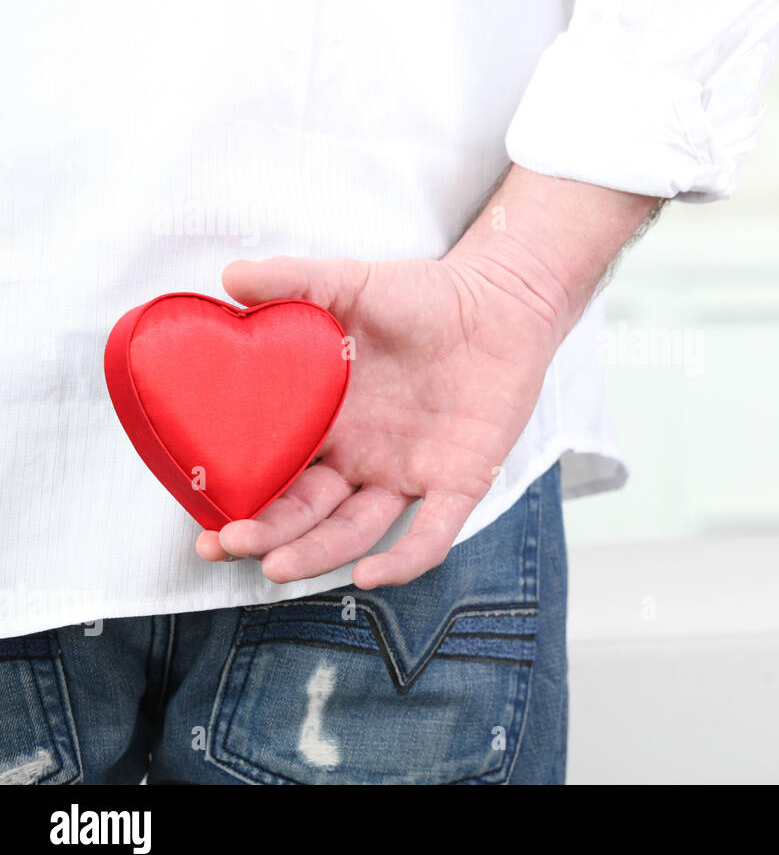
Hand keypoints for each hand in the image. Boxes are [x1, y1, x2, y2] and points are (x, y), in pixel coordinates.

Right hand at [194, 250, 563, 587]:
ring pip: (354, 530)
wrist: (501, 301)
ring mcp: (406, 474)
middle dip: (265, 533)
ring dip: (316, 553)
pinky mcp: (458, 482)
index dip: (237, 496)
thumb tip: (230, 279)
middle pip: (304, 511)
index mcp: (325, 421)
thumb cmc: (425, 297)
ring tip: (277, 566)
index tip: (201, 515)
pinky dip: (402, 560)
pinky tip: (369, 575)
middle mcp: (360, 458)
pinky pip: (430, 533)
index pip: (271, 471)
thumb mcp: (352, 284)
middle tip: (226, 543)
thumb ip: (293, 281)